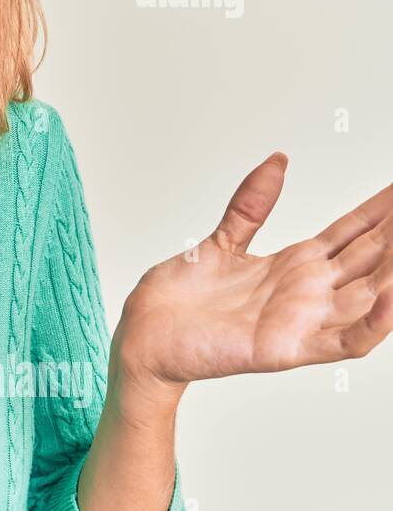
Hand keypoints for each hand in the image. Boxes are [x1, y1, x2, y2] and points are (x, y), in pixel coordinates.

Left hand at [115, 153, 392, 393]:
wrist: (142, 336)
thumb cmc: (178, 299)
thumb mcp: (221, 240)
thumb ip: (252, 204)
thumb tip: (279, 160)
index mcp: (294, 266)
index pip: (353, 233)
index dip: (381, 211)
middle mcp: (306, 294)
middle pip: (371, 260)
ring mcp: (300, 323)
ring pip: (371, 298)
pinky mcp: (285, 350)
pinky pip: (344, 342)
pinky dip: (375, 324)